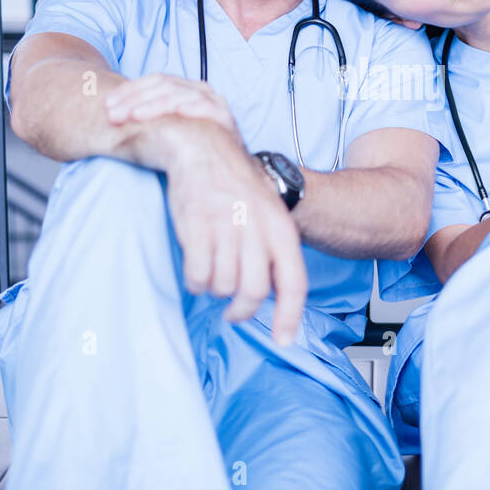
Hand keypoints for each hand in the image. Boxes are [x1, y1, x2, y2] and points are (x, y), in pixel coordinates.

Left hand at [105, 74, 238, 136]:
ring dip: (154, 104)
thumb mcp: (166, 129)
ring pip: (180, 94)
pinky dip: (191, 107)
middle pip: (163, 85)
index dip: (129, 90)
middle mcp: (198, 90)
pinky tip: (177, 112)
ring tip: (134, 116)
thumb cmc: (190, 149)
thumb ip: (147, 117)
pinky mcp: (224, 117)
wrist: (224, 169)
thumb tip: (112, 115)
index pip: (154, 80)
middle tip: (112, 114)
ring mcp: (213, 102)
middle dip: (134, 99)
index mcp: (184, 88)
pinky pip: (206, 107)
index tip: (107, 105)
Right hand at [159, 119, 307, 346]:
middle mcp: (256, 229)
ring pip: (223, 286)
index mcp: (281, 227)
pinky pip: (197, 276)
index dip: (289, 317)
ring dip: (216, 292)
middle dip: (242, 312)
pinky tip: (196, 272)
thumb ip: (275, 251)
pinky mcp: (196, 227)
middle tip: (234, 313)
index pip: (293, 282)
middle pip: (254, 292)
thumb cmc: (236, 186)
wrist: (203, 148)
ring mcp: (225, 227)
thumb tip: (276, 295)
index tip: (284, 340)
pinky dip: (196, 283)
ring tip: (213, 277)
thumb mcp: (268, 214)